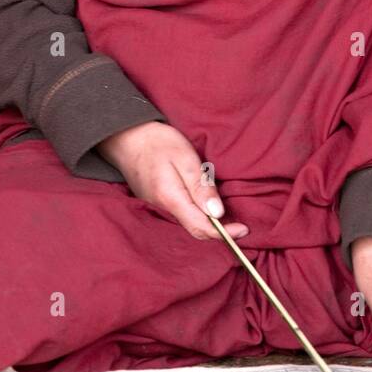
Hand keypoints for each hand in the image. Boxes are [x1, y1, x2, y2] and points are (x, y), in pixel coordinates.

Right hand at [96, 123, 248, 241]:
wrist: (128, 138)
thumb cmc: (159, 143)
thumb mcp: (185, 158)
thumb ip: (200, 186)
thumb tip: (218, 213)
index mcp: (171, 199)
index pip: (201, 228)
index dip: (225, 233)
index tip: (244, 229)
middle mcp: (163, 209)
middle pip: (196, 230)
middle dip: (219, 233)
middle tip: (241, 226)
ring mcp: (158, 207)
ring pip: (189, 224)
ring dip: (209, 225)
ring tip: (230, 219)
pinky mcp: (157, 203)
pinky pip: (181, 216)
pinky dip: (198, 217)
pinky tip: (208, 210)